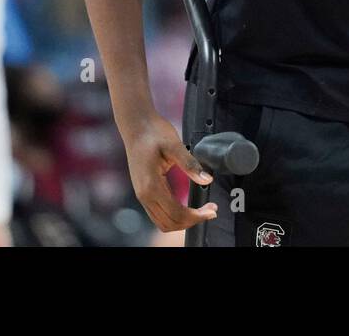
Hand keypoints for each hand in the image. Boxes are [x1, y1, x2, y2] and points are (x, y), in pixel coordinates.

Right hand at [123, 113, 217, 232]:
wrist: (136, 124)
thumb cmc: (153, 132)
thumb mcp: (174, 145)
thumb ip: (190, 164)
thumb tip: (207, 180)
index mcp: (151, 186)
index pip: (176, 213)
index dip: (197, 216)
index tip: (212, 210)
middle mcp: (144, 195)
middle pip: (170, 223)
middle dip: (192, 221)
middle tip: (211, 211)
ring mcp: (142, 195)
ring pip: (163, 222)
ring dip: (183, 221)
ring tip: (201, 211)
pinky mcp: (143, 192)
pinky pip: (159, 214)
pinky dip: (174, 216)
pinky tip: (187, 207)